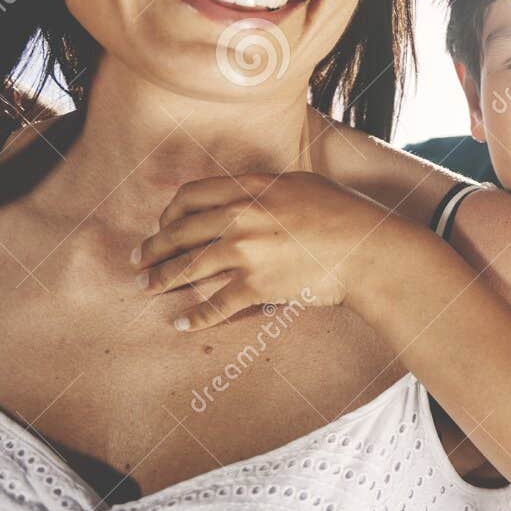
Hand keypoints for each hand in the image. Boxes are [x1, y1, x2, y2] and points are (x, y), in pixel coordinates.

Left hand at [134, 171, 393, 330]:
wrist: (371, 251)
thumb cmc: (348, 216)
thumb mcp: (304, 186)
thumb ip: (268, 190)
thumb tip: (249, 196)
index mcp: (251, 187)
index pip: (190, 196)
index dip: (169, 213)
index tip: (162, 225)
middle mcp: (240, 216)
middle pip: (179, 231)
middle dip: (153, 247)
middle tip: (139, 259)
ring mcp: (246, 251)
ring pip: (188, 266)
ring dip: (161, 278)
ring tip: (146, 287)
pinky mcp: (257, 285)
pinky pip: (215, 304)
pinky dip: (194, 318)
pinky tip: (180, 324)